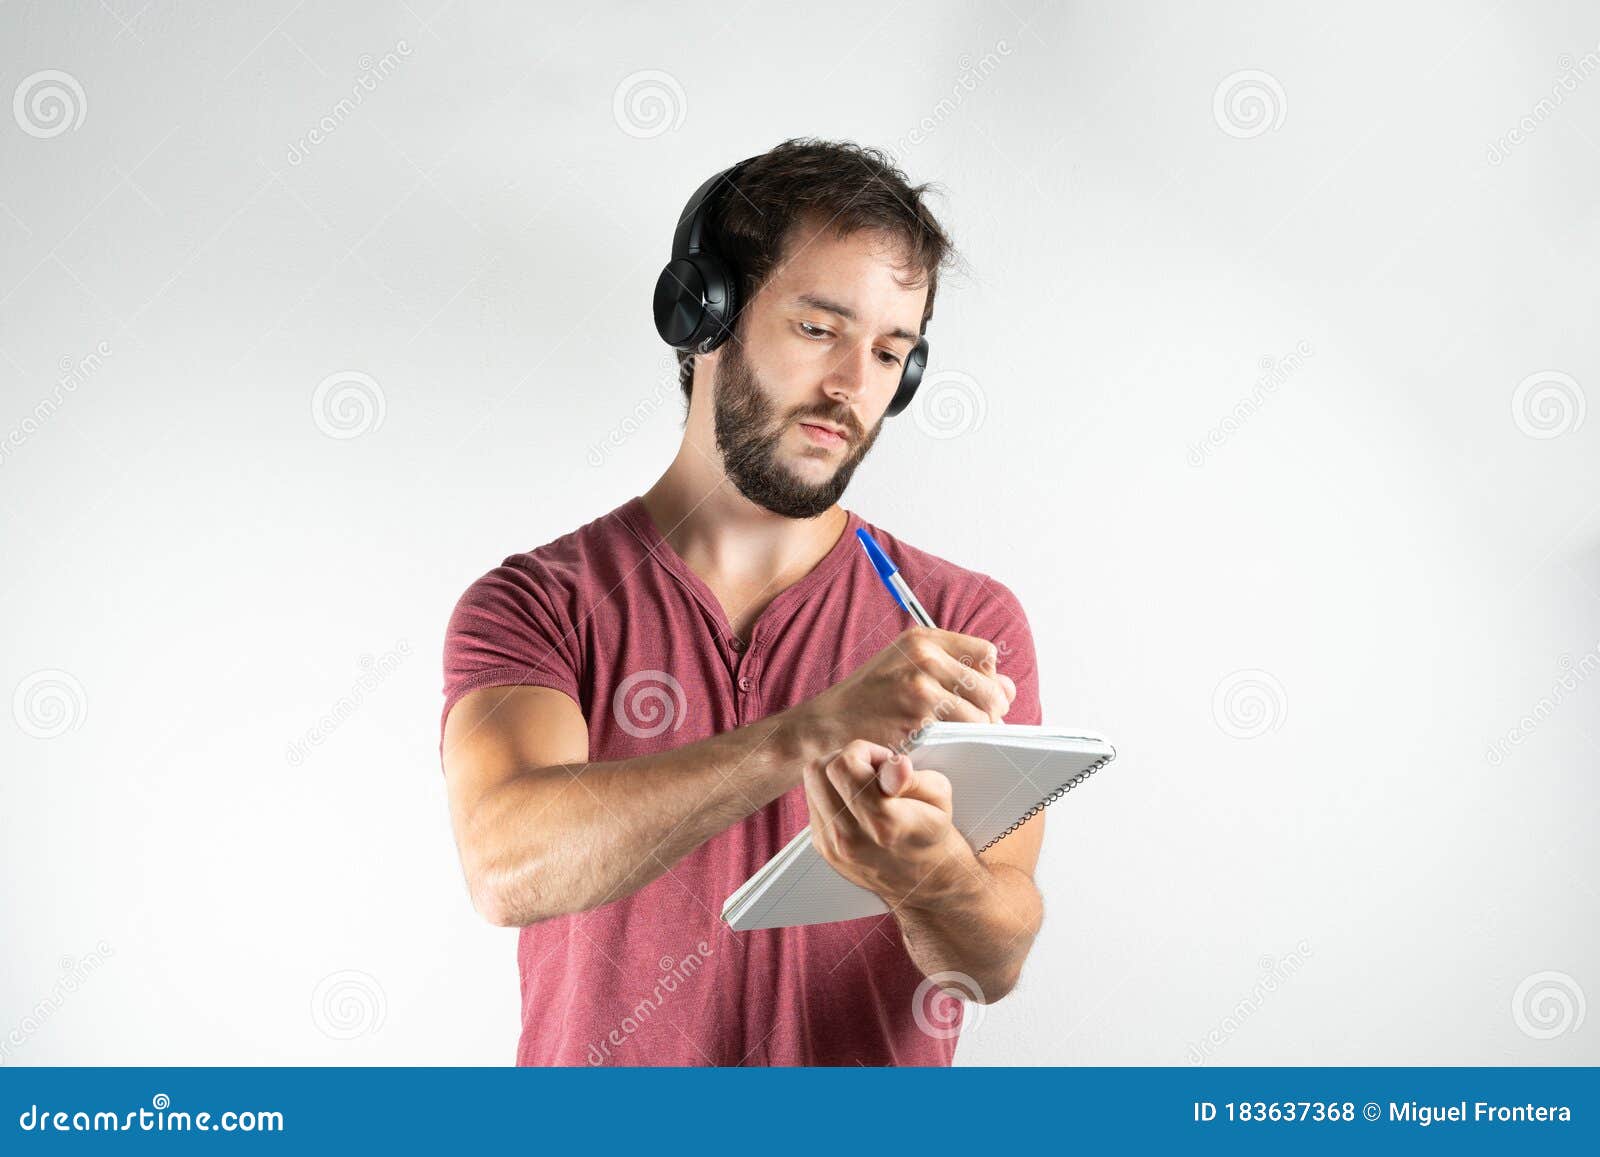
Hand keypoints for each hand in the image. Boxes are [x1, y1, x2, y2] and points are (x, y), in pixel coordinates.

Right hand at [791, 626, 1016, 755]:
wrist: (827, 726)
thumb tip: (1009, 687)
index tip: (974, 696)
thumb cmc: (870, 698)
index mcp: (923, 639)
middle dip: (990, 714)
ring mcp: (922, 691)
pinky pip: (962, 739)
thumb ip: (958, 670)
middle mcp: (925, 659)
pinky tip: (943, 750)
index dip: (987, 680)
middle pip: (991, 690)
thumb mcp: (908, 667)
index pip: (986, 655)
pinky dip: (960, 748)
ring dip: (977, 735)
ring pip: (982, 719)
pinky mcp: (918, 724)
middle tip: (973, 728)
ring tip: (956, 741)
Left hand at [803, 739, 982, 910]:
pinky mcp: (821, 845)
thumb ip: (914, 778)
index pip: (845, 767)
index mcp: (884, 823)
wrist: (920, 878)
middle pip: (819, 770)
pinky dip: (830, 792)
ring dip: (835, 773)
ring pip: (811, 782)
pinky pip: (812, 800)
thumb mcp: (938, 797)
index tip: (882, 761)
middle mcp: (851, 837)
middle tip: (871, 770)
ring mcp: (832, 844)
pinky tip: (853, 801)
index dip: (865, 751)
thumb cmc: (929, 832)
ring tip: (862, 783)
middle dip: (846, 758)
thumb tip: (895, 765)